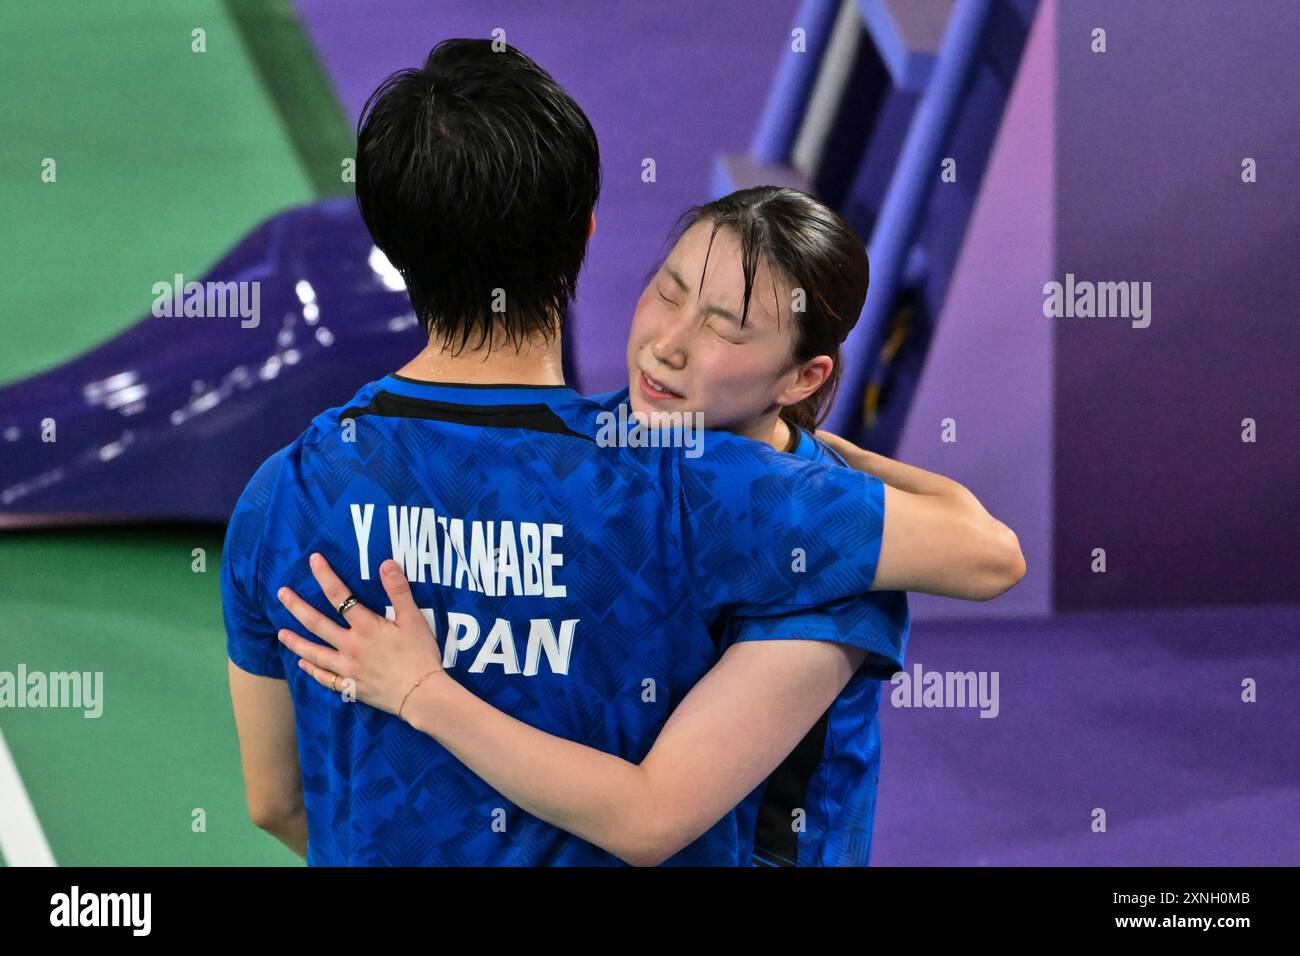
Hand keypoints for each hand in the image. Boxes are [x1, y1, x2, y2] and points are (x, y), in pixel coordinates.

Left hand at [275, 554, 442, 717]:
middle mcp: (350, 646)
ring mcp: (347, 668)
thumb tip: (385, 563)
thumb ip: (398, 590)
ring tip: (280, 633)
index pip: (340, 596)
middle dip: (297, 607)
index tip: (313, 560)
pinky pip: (325, 678)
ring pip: (315, 653)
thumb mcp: (414, 619)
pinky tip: (302, 664)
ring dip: (296, 642)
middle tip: (281, 594)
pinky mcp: (350, 686)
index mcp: (366, 627)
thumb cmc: (420, 654)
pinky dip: (312, 670)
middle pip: (318, 623)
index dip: (326, 576)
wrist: (421, 694)